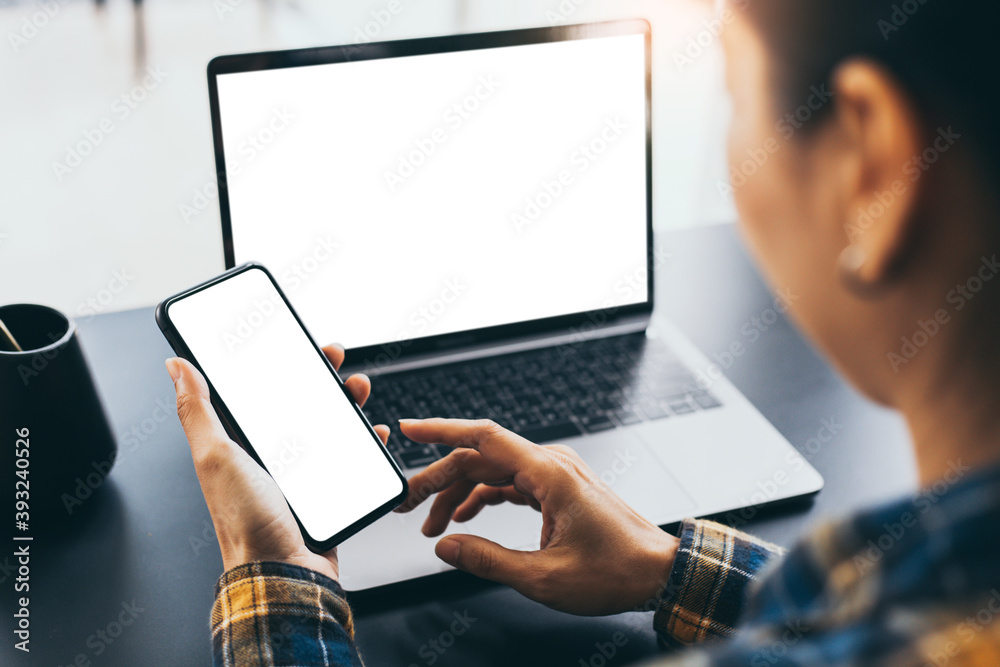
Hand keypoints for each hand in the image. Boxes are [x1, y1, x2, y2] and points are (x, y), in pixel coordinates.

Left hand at [166, 344, 389, 581]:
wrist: (284, 573)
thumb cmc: (244, 523)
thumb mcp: (215, 457)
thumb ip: (197, 411)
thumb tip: (176, 367)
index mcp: (241, 444)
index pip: (261, 392)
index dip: (279, 363)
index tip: (295, 343)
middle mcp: (272, 457)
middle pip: (302, 403)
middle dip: (321, 376)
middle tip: (333, 359)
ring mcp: (303, 474)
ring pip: (332, 426)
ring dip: (349, 402)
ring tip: (358, 389)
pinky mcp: (330, 492)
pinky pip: (355, 459)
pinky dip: (368, 442)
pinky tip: (375, 432)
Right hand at [397, 419, 678, 615]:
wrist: (659, 572)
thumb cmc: (617, 571)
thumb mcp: (544, 576)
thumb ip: (487, 560)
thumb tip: (446, 546)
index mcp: (550, 474)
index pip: (484, 437)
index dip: (441, 431)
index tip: (409, 429)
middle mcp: (552, 465)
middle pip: (480, 458)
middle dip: (438, 479)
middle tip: (406, 505)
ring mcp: (556, 475)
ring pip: (493, 472)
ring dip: (459, 494)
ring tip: (432, 525)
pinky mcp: (559, 489)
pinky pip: (511, 483)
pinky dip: (483, 497)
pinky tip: (466, 518)